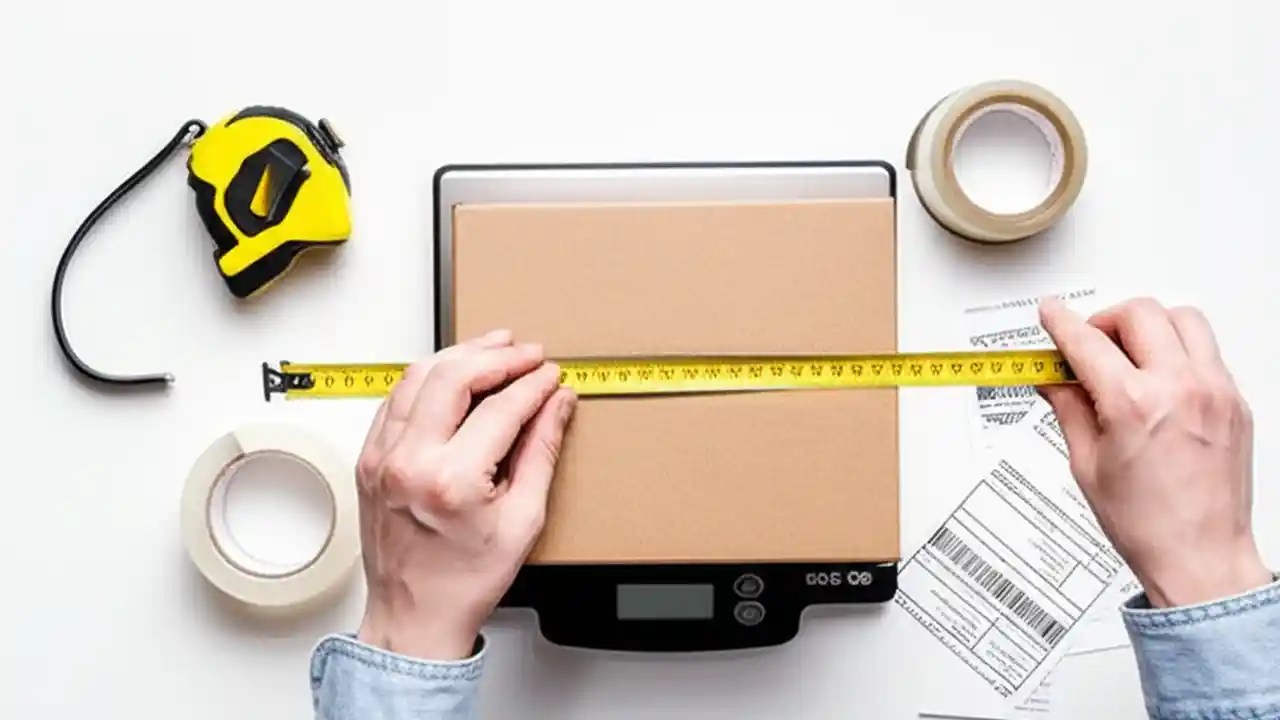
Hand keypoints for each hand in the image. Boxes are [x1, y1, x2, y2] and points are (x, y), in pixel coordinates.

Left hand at [354, 329, 576, 658]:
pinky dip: (425, 380)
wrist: (414, 617)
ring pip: (416, 377)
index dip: (533, 385)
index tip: (550, 376)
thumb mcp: (523, 519)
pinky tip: (451, 377)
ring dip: (458, 356)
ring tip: (491, 350)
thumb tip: (557, 405)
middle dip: (495, 356)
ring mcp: (382, 458)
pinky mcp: (369, 459)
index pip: (501, 408)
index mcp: (451, 481)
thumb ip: (541, 451)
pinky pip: (395, 400)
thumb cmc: (464, 581)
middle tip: (524, 352)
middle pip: (452, 375)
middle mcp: (408, 462)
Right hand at [1039, 297, 1269, 607]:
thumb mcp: (1087, 464)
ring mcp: (1215, 392)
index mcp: (1135, 404)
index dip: (1060, 323)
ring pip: (1183, 319)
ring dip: (1149, 326)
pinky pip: (1207, 352)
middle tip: (1087, 343)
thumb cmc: (1149, 525)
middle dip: (1105, 320)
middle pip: (1139, 313)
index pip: (1086, 341)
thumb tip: (1054, 379)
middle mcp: (1181, 388)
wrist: (1200, 558)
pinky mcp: (1235, 402)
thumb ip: (1069, 408)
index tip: (1051, 315)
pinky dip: (1178, 352)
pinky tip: (1159, 379)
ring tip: (1128, 352)